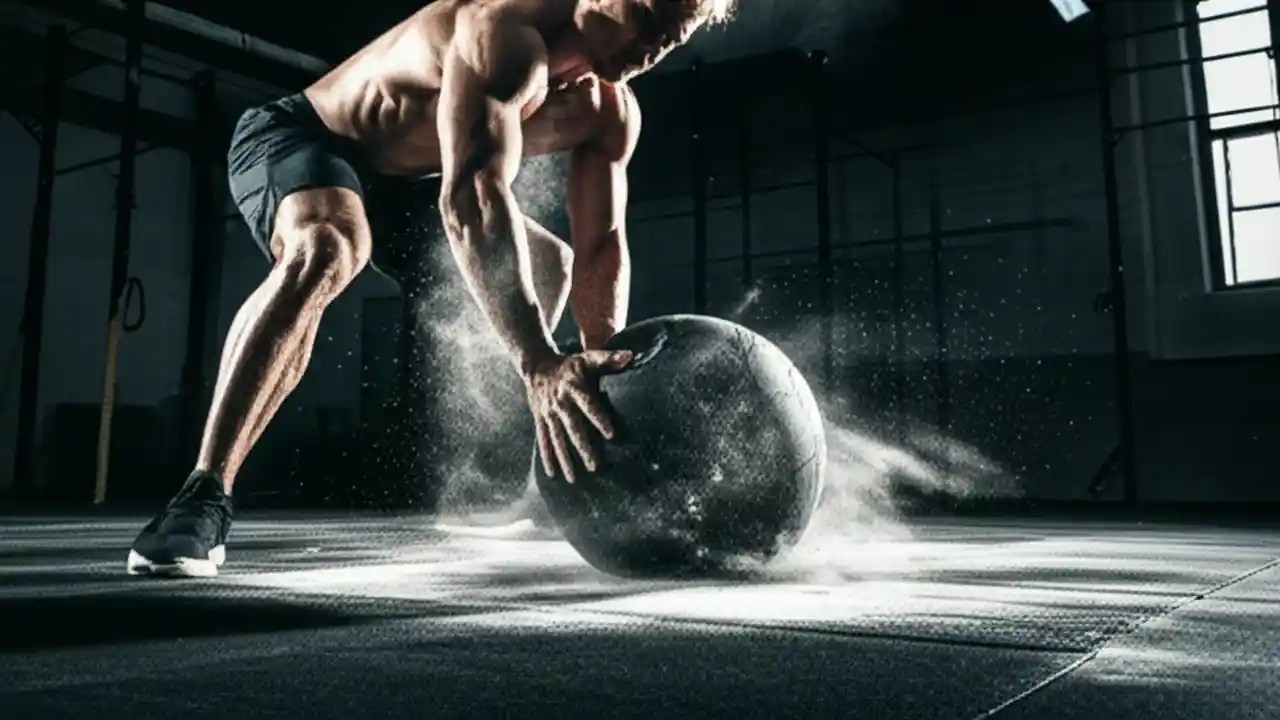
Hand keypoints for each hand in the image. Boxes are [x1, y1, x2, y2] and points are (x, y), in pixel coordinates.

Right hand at [525, 350, 633, 482]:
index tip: (611, 434)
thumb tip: (631, 356)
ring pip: (557, 439)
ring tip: (573, 478)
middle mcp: (560, 403)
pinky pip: (543, 441)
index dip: (599, 418)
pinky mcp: (540, 421)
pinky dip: (547, 458)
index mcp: (574, 387)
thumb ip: (609, 359)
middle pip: (572, 428)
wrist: (535, 366)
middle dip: (583, 448)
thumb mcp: (587, 358)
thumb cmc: (569, 365)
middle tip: (595, 467)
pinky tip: (553, 474)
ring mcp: (548, 414)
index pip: (588, 404)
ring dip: (565, 459)